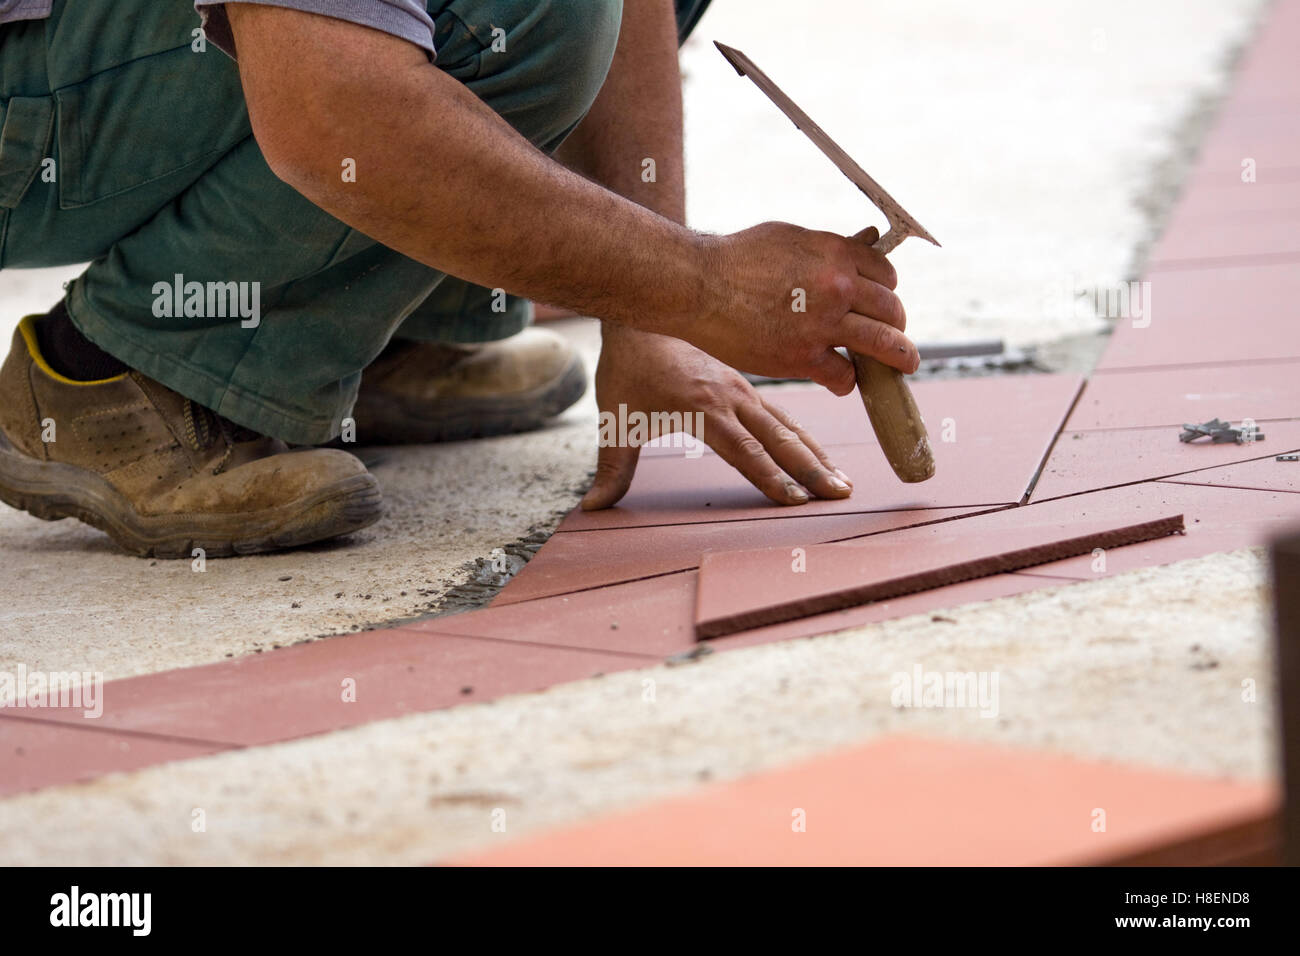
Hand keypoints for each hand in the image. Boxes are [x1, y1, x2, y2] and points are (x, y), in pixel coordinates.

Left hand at [582, 325, 854, 509]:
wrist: (643, 312)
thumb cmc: (629, 366)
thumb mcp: (615, 416)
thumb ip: (612, 466)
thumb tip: (592, 507)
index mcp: (702, 406)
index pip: (742, 449)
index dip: (769, 476)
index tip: (795, 499)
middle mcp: (731, 397)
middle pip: (778, 439)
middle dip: (810, 469)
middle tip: (839, 493)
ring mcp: (743, 391)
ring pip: (789, 426)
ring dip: (817, 454)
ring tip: (843, 481)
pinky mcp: (746, 387)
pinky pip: (783, 414)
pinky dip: (806, 436)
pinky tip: (824, 455)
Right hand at [680, 223, 915, 395]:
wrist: (697, 285)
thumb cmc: (735, 257)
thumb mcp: (789, 236)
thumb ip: (828, 246)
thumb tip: (864, 242)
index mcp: (836, 253)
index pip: (886, 275)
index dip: (886, 291)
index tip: (880, 303)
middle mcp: (838, 286)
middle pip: (893, 310)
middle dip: (896, 325)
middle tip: (893, 336)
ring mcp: (823, 324)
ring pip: (884, 344)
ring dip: (899, 357)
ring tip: (905, 365)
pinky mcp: (802, 357)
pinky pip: (844, 375)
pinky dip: (845, 380)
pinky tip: (839, 379)